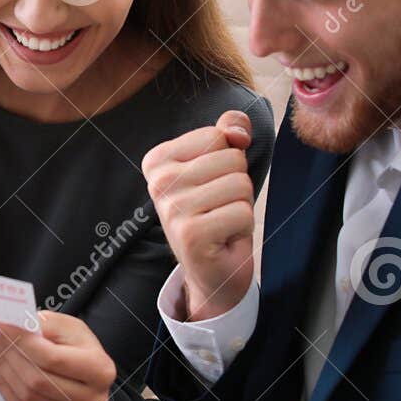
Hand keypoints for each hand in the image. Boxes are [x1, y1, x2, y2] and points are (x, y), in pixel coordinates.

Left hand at [0, 311, 114, 400]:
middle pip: (37, 380)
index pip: (52, 358)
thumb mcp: (66, 326)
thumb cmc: (74, 345)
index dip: (19, 342)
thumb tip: (8, 323)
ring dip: (1, 370)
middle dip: (6, 355)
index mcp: (100, 369)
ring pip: (27, 397)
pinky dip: (4, 388)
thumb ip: (42, 323)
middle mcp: (93, 399)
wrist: (81, 374)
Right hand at [142, 109, 255, 319]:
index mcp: (157, 160)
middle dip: (237, 184)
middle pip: (232, 159)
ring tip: (221, 222)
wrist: (212, 270)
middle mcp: (158, 182)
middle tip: (218, 208)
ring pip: (240, 184)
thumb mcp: (222, 166)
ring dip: (241, 206)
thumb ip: (229, 133)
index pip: (216, 136)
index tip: (210, 186)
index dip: (227, 161)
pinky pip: (242, 212)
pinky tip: (223, 239)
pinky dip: (242, 227)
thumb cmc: (217, 212)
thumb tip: (238, 130)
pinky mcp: (191, 235)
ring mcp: (172, 209)